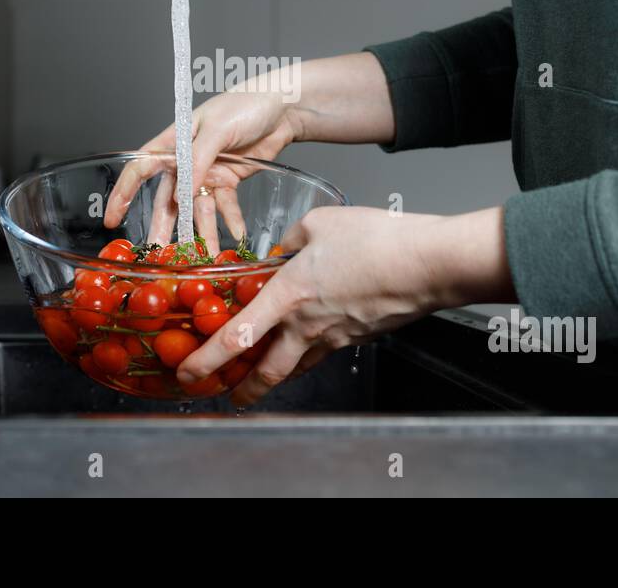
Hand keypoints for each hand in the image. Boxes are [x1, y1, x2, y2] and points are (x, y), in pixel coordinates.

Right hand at [103, 88, 299, 244]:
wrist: (283, 106)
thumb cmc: (246, 104)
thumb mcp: (218, 128)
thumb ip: (198, 159)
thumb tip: (181, 193)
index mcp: (174, 142)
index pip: (141, 168)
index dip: (123, 193)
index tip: (113, 219)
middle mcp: (187, 161)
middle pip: (168, 199)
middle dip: (164, 226)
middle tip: (160, 253)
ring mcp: (207, 173)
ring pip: (197, 209)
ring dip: (201, 232)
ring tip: (205, 255)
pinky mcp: (229, 181)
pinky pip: (225, 206)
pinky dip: (230, 221)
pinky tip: (237, 234)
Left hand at [175, 204, 512, 405]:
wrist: (429, 265)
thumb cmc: (379, 240)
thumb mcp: (322, 221)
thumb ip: (294, 236)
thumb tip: (285, 246)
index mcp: (290, 294)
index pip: (238, 334)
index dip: (208, 358)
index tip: (188, 371)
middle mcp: (308, 324)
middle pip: (266, 370)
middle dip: (241, 388)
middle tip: (224, 396)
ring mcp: (336, 335)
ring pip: (296, 366)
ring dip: (272, 379)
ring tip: (257, 384)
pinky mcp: (358, 336)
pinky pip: (323, 351)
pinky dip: (307, 355)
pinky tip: (306, 345)